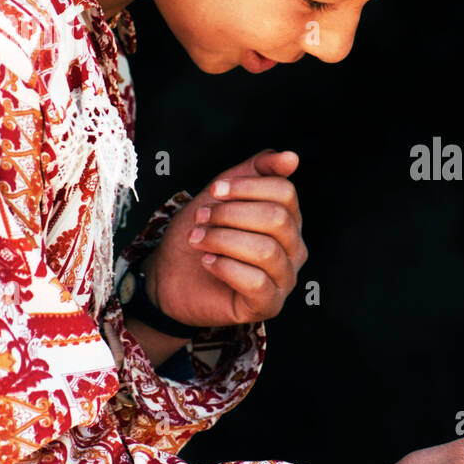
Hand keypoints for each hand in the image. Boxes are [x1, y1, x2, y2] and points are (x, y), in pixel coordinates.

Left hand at [143, 149, 307, 328]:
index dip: (246, 187)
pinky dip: (225, 267)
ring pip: (266, 251)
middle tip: (201, 217)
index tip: (214, 191)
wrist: (169, 277)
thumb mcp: (222, 194)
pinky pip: (257, 282)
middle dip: (230, 214)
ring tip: (198, 239)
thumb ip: (256, 171)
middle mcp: (294, 249)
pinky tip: (207, 262)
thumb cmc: (199, 233)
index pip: (285, 192)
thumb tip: (291, 157)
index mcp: (289, 219)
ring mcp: (285, 279)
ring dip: (222, 240)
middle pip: (277, 219)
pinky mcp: (269, 305)